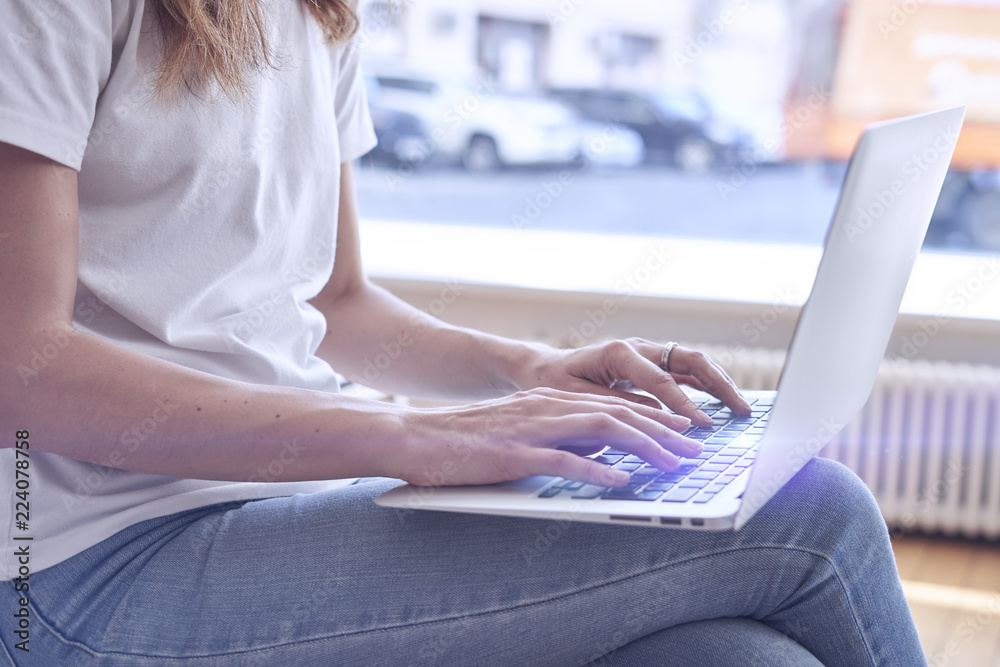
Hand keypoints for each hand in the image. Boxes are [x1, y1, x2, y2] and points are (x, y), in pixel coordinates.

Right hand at [395, 387, 703, 487]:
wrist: (412, 437)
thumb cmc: (462, 441)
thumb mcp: (518, 431)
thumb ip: (557, 438)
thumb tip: (599, 455)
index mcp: (548, 402)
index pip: (612, 406)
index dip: (652, 418)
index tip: (683, 433)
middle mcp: (546, 408)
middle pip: (617, 414)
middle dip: (662, 432)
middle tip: (695, 450)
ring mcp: (531, 430)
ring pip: (602, 431)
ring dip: (643, 448)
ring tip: (674, 465)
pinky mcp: (513, 454)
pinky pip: (563, 461)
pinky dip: (595, 473)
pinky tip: (621, 484)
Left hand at [514, 338, 751, 426]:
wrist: (544, 369)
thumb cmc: (555, 383)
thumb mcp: (578, 398)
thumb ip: (616, 405)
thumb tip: (654, 418)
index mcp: (620, 352)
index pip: (661, 380)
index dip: (684, 404)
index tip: (703, 425)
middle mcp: (638, 348)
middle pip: (691, 360)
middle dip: (720, 385)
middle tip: (742, 410)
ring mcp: (646, 354)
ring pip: (693, 364)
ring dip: (719, 384)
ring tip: (740, 408)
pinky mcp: (649, 364)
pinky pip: (684, 373)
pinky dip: (705, 387)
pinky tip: (720, 405)